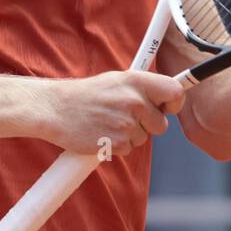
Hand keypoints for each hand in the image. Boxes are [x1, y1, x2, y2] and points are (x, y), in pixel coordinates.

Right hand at [39, 70, 184, 156]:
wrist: (55, 109)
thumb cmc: (85, 95)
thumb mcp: (116, 80)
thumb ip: (141, 88)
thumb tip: (166, 97)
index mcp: (136, 81)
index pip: (175, 92)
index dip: (175, 103)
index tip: (167, 107)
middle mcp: (134, 101)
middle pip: (161, 124)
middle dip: (147, 125)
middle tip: (125, 117)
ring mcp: (126, 123)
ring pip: (144, 138)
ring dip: (130, 135)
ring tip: (107, 122)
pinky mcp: (117, 143)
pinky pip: (128, 149)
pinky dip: (117, 145)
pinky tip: (102, 133)